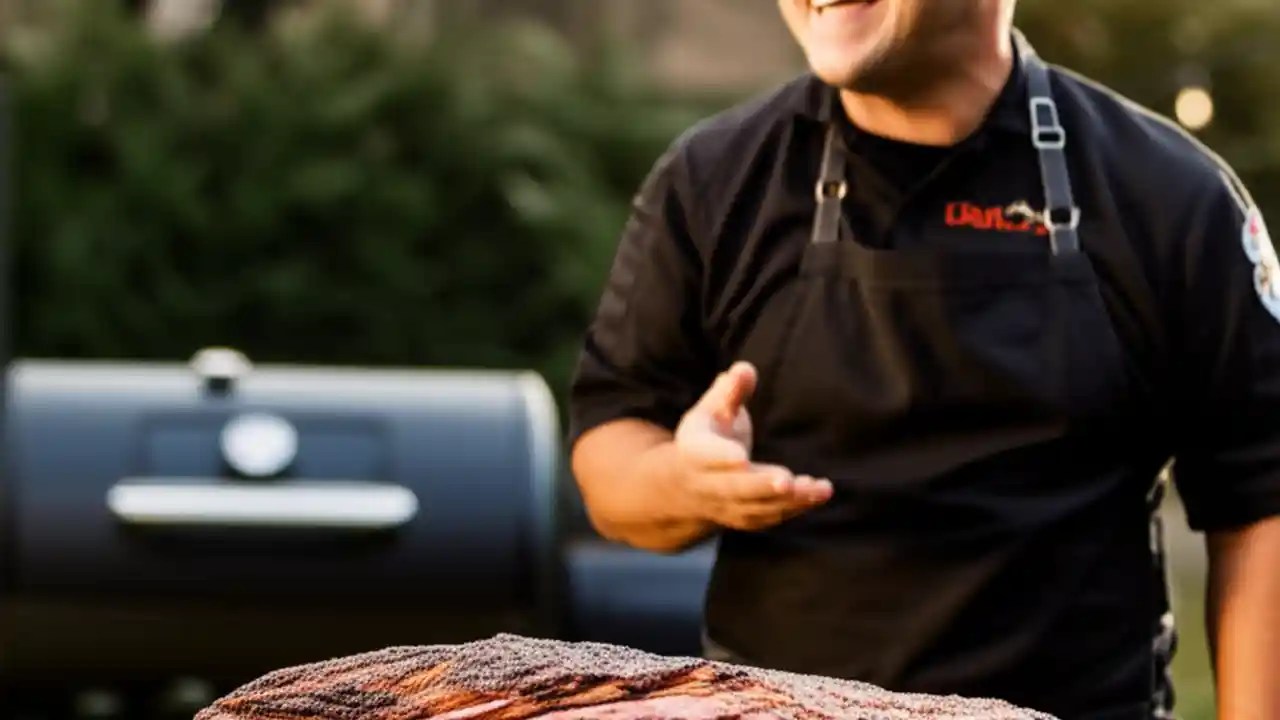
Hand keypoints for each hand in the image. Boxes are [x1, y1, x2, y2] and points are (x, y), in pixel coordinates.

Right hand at [673, 361, 832, 531]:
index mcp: (695, 452)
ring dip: (789, 500)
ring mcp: (726, 506)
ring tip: (820, 487)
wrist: (687, 485)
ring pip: (757, 507)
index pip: (706, 455)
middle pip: (734, 488)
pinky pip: (770, 517)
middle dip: (761, 485)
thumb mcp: (711, 409)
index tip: (740, 457)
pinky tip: (819, 493)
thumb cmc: (707, 436)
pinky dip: (795, 508)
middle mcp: (708, 484)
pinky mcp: (746, 518)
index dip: (721, 457)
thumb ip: (730, 391)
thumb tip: (745, 369)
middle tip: (786, 482)